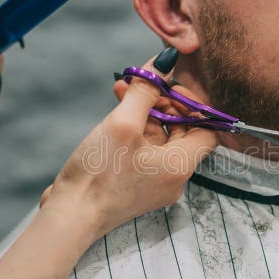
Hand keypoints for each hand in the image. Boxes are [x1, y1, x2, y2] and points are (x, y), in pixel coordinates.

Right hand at [39, 49, 217, 238]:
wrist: (70, 216)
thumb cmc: (99, 173)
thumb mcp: (123, 123)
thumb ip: (146, 90)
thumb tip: (165, 62)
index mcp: (181, 165)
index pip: (207, 129)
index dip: (192, 104)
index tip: (167, 88)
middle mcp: (175, 177)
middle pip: (183, 131)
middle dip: (162, 102)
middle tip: (140, 84)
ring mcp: (156, 183)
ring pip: (161, 138)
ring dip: (145, 112)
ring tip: (120, 91)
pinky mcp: (137, 185)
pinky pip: (146, 151)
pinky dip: (136, 130)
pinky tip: (115, 113)